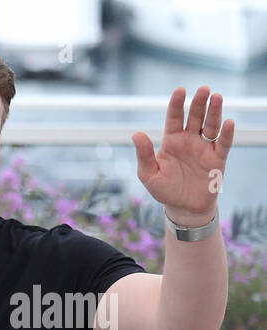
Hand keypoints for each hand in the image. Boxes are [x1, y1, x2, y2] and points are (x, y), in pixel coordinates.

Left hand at [132, 86, 233, 227]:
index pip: (174, 118)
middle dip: (199, 103)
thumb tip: (136, 134)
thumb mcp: (149, 174)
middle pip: (195, 117)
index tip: (180, 90)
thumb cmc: (164, 189)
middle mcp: (190, 140)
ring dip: (214, 112)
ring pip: (211, 126)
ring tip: (216, 97)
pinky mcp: (218, 159)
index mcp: (172, 141)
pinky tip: (228, 122)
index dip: (177, 104)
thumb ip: (144, 155)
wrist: (183, 207)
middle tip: (204, 88)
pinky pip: (223, 144)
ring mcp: (205, 148)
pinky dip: (226, 133)